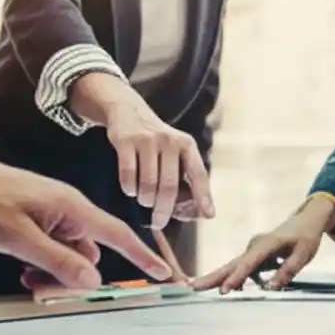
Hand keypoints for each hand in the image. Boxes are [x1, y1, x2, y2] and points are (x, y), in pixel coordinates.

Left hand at [0, 128, 171, 289]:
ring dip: (52, 271)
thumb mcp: (19, 238)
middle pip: (89, 255)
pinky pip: (51, 248)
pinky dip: (41, 262)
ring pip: (68, 255)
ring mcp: (52, 215)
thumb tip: (94, 281)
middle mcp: (68, 210)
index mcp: (72, 208)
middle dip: (71, 276)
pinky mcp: (37, 219)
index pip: (118, 234)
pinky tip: (21, 265)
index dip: (143, 256)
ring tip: (23, 274)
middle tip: (39, 286)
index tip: (164, 273)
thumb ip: (58, 260)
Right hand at [104, 97, 215, 229]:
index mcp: (186, 145)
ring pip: (147, 184)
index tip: (208, 214)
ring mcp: (147, 140)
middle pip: (169, 186)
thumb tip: (195, 213)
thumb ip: (183, 177)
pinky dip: (129, 189)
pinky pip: (128, 176)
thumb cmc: (155, 142)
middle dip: (163, 210)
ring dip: (145, 199)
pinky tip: (130, 190)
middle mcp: (170, 140)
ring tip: (144, 200)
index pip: (198, 173)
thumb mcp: (173, 151)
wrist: (128, 110)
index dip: (204, 195)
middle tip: (158, 223)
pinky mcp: (126, 141)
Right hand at [191, 197, 334, 292]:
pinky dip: (229, 278)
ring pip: (232, 266)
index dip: (237, 277)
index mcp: (267, 244)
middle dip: (212, 276)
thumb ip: (288, 270)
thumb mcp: (304, 253)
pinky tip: (221, 289)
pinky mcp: (254, 256)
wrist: (306, 220)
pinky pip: (239, 268)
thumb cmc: (306, 236)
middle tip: (193, 286)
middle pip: (231, 264)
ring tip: (197, 288)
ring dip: (216, 277)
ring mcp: (252, 250)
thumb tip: (271, 287)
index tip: (224, 290)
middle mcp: (255, 245)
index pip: (249, 263)